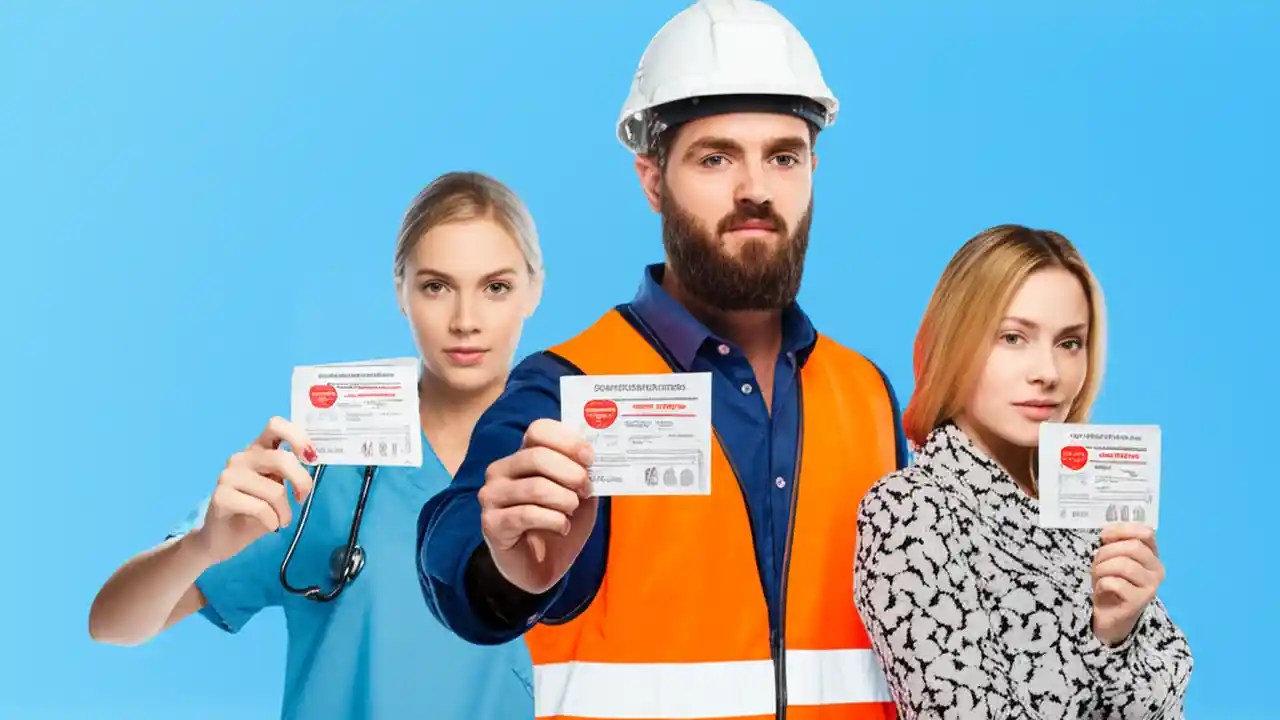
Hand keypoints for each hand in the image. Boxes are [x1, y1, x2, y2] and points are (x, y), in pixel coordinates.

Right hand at [188, 417, 316, 566]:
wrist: (223, 538)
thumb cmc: (256, 511)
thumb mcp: (278, 488)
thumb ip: (290, 472)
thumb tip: (312, 459)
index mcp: (258, 449)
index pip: (276, 425)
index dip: (298, 437)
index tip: (310, 457)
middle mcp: (242, 457)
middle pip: (282, 459)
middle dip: (301, 481)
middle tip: (302, 498)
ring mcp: (229, 475)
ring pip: (274, 490)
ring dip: (285, 512)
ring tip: (281, 520)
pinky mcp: (221, 496)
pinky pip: (260, 508)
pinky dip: (272, 521)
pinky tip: (270, 526)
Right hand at [479, 418, 596, 593]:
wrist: (540, 566)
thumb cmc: (559, 523)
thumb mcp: (579, 494)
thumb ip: (585, 473)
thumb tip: (603, 455)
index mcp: (522, 455)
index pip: (538, 430)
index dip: (568, 441)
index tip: (590, 458)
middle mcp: (501, 470)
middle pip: (537, 456)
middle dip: (571, 473)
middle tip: (585, 490)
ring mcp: (492, 495)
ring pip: (536, 487)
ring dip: (565, 501)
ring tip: (571, 512)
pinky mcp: (492, 523)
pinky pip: (528, 515)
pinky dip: (555, 521)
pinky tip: (562, 528)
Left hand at [1091, 523, 1164, 645]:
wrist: (1108, 616)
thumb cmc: (1110, 583)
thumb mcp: (1111, 558)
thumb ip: (1114, 543)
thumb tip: (1108, 531)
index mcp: (1152, 555)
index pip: (1146, 533)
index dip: (1122, 530)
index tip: (1104, 536)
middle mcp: (1157, 570)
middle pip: (1132, 547)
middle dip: (1107, 552)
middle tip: (1097, 563)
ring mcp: (1151, 587)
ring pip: (1123, 565)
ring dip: (1102, 568)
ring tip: (1098, 577)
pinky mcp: (1139, 601)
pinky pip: (1115, 583)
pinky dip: (1102, 584)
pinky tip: (1102, 590)